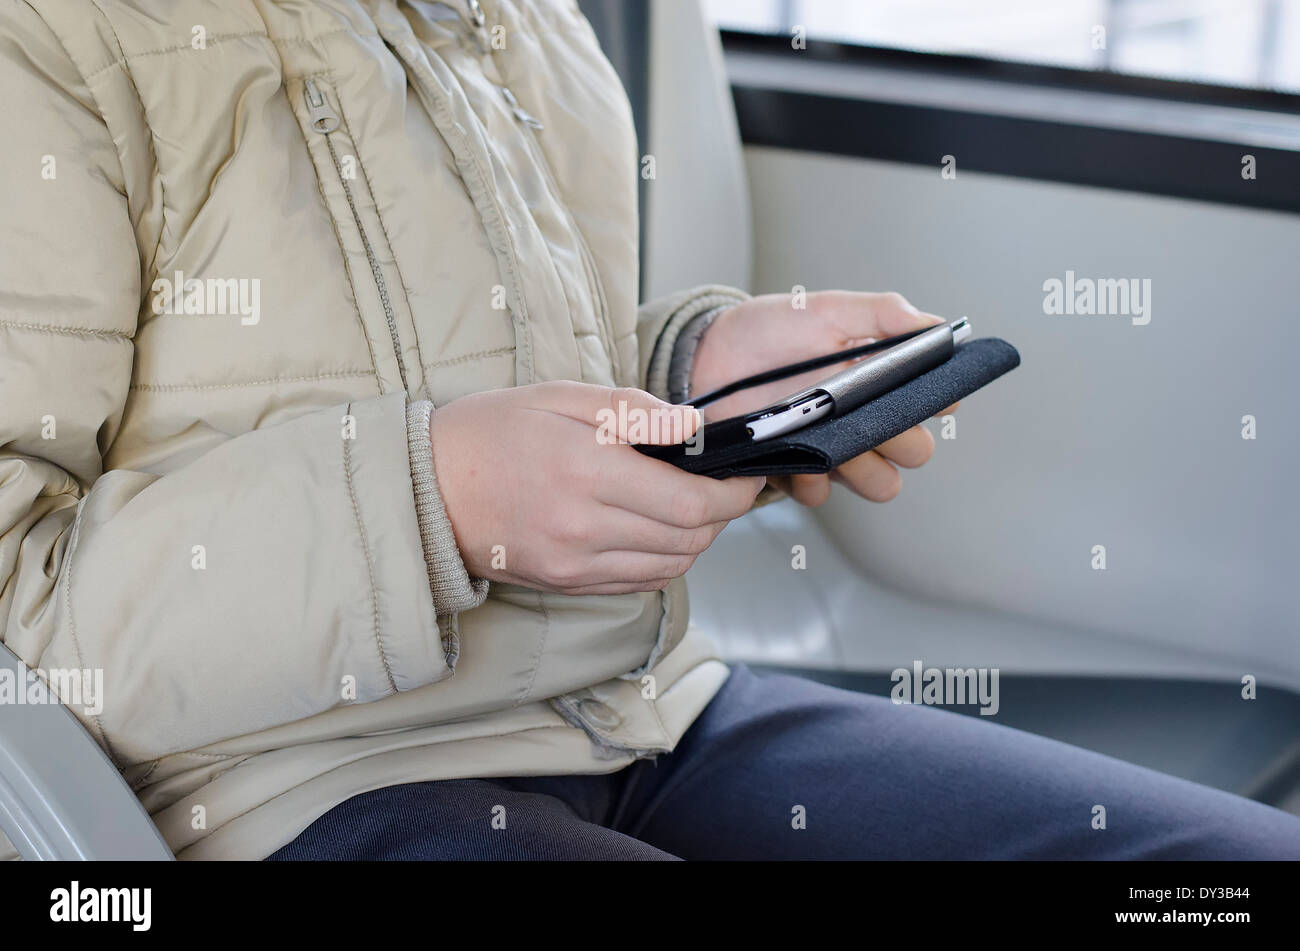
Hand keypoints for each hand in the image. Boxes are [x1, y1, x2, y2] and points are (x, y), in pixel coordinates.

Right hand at [430, 381, 765, 593]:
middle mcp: (583, 528)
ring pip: (671, 565)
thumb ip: (634, 411)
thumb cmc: (493, 432)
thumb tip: (696, 427)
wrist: (427, 488)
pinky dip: (664, 559)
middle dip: (723, 515)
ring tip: (693, 505)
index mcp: (586, 471)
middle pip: (689, 539)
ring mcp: (574, 564)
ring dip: (698, 539)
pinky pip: (639, 581)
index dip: (733, 494)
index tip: (746, 475)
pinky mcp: (567, 584)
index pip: (690, 502)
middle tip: (726, 488)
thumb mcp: (561, 398)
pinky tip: (658, 529)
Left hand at [690, 290, 957, 505]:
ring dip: (865, 469)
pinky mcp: (796, 471)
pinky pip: (822, 494)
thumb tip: (936, 326)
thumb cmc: (767, 330)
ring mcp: (832, 449)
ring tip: (833, 444)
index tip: (922, 392)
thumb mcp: (825, 310)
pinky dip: (811, 481)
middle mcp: (863, 419)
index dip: (937, 400)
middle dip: (903, 440)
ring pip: (881, 484)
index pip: (933, 402)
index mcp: (880, 380)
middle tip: (874, 420)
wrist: (707, 356)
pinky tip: (792, 455)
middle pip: (916, 451)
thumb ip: (881, 313)